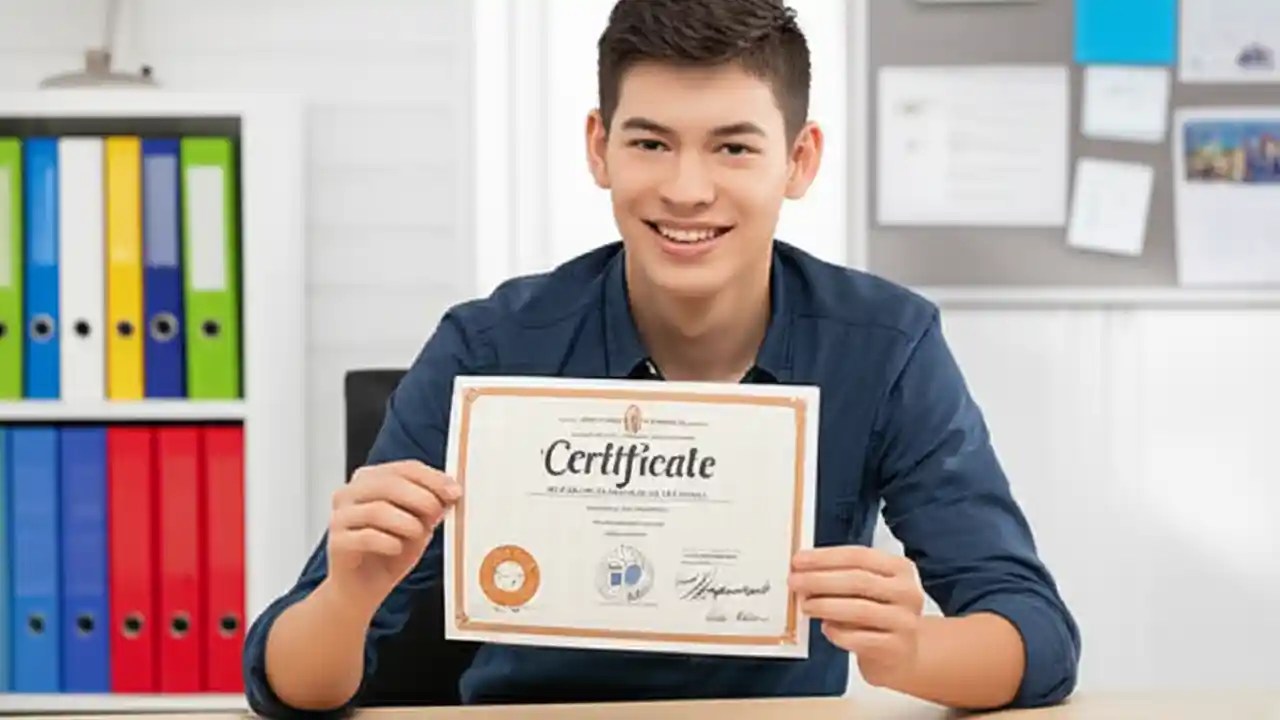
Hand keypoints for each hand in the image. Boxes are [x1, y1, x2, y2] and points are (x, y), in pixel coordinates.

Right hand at [326, 460, 461, 607]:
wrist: (361, 589)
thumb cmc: (389, 552)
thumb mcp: (418, 525)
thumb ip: (430, 508)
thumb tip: (450, 494)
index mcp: (370, 480)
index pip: (404, 468)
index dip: (433, 478)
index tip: (455, 491)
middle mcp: (350, 493)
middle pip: (389, 483)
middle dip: (421, 497)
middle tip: (437, 513)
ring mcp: (340, 517)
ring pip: (377, 509)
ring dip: (407, 522)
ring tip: (418, 535)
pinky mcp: (336, 543)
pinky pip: (366, 537)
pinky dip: (388, 542)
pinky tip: (396, 548)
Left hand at [789, 545, 925, 687]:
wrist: (902, 654)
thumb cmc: (878, 613)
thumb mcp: (868, 588)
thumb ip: (842, 575)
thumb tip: (803, 571)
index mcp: (900, 568)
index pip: (859, 556)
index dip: (825, 557)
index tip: (798, 560)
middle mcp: (907, 593)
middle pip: (859, 581)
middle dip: (821, 580)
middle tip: (795, 582)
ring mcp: (904, 621)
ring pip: (859, 610)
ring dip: (826, 605)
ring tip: (805, 605)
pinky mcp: (896, 648)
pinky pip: (860, 639)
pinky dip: (838, 632)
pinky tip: (826, 628)